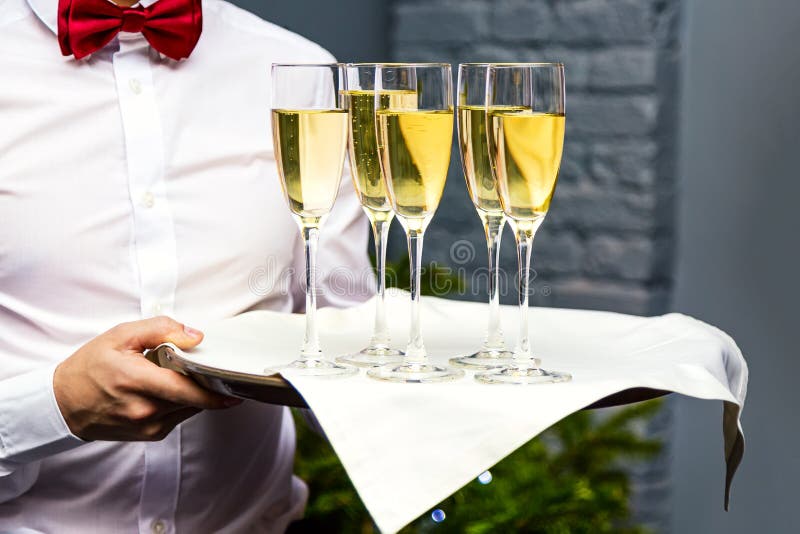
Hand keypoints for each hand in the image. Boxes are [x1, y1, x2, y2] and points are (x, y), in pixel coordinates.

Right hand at [54, 316, 240, 441]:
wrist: (63, 403)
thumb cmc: (90, 367)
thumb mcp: (121, 335)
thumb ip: (161, 329)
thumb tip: (194, 336)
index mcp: (136, 381)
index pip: (186, 390)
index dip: (214, 391)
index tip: (235, 387)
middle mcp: (144, 409)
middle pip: (192, 399)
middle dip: (205, 384)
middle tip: (211, 369)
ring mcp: (146, 426)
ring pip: (188, 409)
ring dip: (192, 394)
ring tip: (178, 376)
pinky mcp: (148, 435)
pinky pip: (177, 417)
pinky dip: (180, 403)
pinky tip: (167, 390)